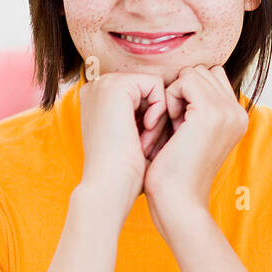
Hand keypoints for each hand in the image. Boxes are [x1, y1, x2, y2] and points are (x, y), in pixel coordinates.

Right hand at [76, 70, 168, 227]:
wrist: (109, 187)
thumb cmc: (122, 173)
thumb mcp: (132, 136)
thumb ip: (143, 114)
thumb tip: (175, 102)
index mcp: (97, 99)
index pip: (140, 95)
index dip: (151, 119)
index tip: (143, 145)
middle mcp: (97, 88)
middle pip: (147, 89)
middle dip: (156, 116)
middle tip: (146, 145)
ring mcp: (104, 84)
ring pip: (153, 87)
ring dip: (158, 115)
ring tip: (146, 141)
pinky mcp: (116, 86)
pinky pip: (155, 85)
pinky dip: (160, 109)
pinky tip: (148, 130)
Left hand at [142, 65, 247, 240]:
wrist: (178, 203)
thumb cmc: (174, 174)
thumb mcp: (189, 135)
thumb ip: (193, 110)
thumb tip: (178, 79)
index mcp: (237, 118)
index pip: (211, 78)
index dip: (188, 93)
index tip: (177, 123)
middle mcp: (239, 112)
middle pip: (203, 71)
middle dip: (182, 91)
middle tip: (172, 123)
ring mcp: (228, 111)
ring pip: (194, 73)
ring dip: (176, 94)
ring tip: (171, 124)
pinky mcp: (211, 113)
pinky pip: (185, 80)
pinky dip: (170, 97)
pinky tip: (169, 123)